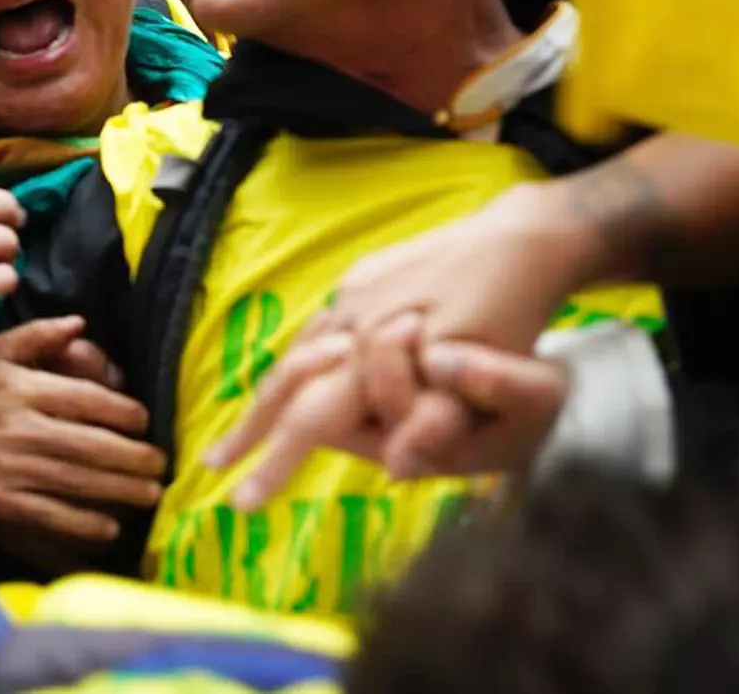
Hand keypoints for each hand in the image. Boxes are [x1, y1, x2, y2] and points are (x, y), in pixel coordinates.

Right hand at [0, 317, 165, 544]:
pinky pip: (49, 514)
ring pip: (78, 480)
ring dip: (120, 490)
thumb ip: (38, 335)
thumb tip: (80, 323)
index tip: (144, 420)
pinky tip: (109, 528)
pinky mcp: (1, 501)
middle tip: (162, 464)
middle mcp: (23, 428)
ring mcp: (12, 467)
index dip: (124, 411)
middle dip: (134, 457)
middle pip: (91, 444)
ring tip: (150, 494)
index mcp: (24, 388)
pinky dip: (81, 523)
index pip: (87, 399)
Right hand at [202, 183, 591, 501]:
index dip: (273, 463)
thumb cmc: (509, 312)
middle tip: (212, 462)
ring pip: (298, 347)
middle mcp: (349, 316)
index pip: (308, 418)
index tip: (240, 502)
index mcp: (369, 346)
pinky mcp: (370, 274)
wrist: (526, 236)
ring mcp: (356, 290)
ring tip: (249, 422)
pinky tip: (303, 362)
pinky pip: (321, 323)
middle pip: (284, 379)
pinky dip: (301, 353)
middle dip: (249, 426)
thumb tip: (392, 468)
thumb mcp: (483, 372)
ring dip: (270, 390)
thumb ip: (434, 418)